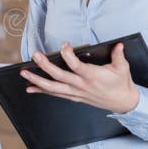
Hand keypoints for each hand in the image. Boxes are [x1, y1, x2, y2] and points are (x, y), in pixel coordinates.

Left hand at [20, 42, 138, 113]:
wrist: (123, 103)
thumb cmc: (121, 84)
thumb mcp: (123, 68)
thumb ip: (118, 55)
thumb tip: (118, 45)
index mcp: (92, 76)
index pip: (76, 66)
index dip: (68, 55)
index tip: (64, 45)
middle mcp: (81, 85)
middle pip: (59, 76)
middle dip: (45, 66)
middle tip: (35, 56)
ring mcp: (76, 92)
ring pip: (53, 88)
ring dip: (37, 80)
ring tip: (24, 73)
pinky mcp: (73, 97)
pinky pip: (55, 94)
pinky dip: (41, 91)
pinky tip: (30, 87)